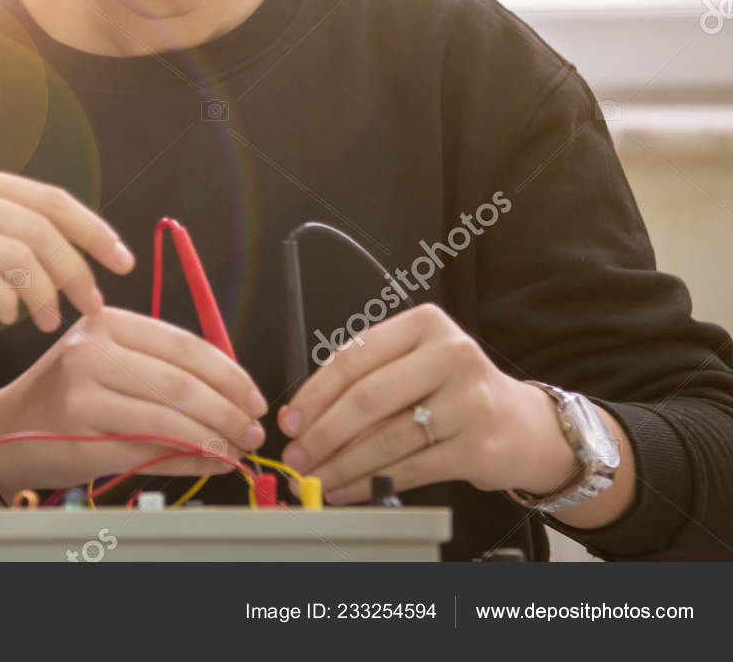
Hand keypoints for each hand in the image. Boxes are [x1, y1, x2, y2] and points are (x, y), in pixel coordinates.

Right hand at [0, 161, 134, 331]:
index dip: (96, 230)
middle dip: (79, 272)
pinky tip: (7, 316)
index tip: (123, 261)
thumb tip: (56, 247)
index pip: (52, 199)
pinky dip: (7, 303)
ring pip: (21, 256)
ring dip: (45, 295)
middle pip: (44, 229)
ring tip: (46, 321)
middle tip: (91, 306)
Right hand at [0, 306, 268, 492]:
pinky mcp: (80, 436)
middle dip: (229, 410)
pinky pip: (150, 449)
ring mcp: (83, 394)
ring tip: (235, 448)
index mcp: (105, 322)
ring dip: (215, 438)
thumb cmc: (65, 398)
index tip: (254, 396)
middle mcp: (91, 351)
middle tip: (253, 429)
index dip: (229, 373)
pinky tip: (209, 462)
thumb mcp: (107, 363)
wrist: (4, 431)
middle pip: (182, 382)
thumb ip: (163, 369)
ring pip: (170, 418)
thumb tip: (236, 395)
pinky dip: (190, 459)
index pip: (184, 344)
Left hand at [279, 302, 592, 503]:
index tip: (290, 421)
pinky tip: (349, 490)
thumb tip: (303, 418)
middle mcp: (452, 355)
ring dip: (342, 464)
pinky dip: (372, 483)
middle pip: (367, 398)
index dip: (315, 394)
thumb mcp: (414, 365)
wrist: (524, 426)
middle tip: (296, 456)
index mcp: (425, 324)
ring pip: (387, 438)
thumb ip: (365, 379)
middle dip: (323, 433)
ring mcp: (469, 401)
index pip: (354, 358)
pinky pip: (411, 468)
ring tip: (317, 478)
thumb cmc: (454, 391)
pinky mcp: (478, 446)